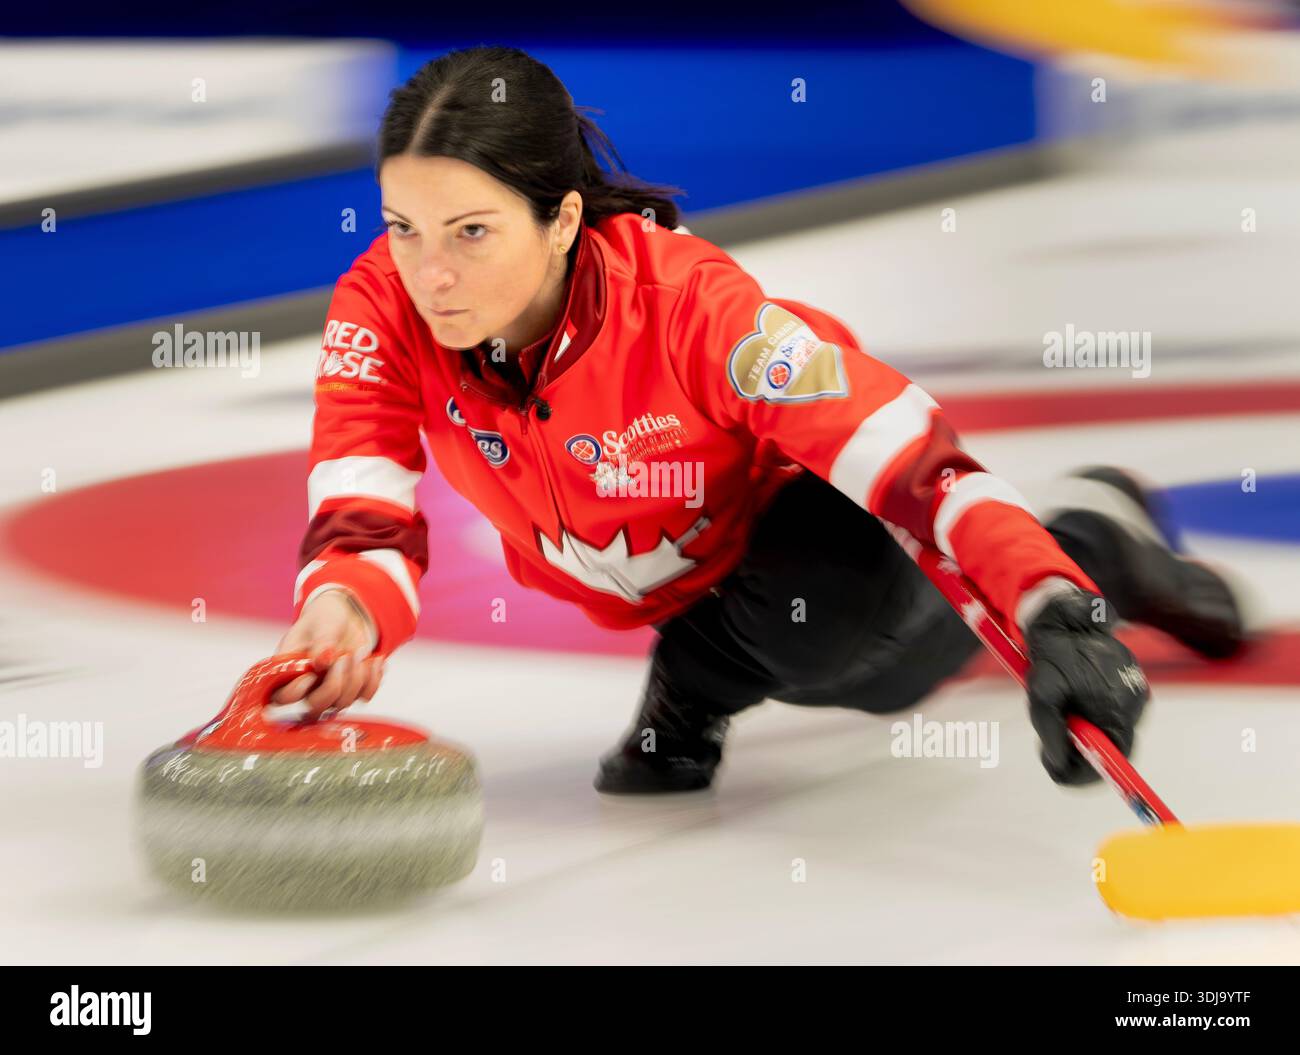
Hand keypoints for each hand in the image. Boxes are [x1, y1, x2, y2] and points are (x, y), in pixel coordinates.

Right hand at [270, 589, 384, 718]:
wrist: (346, 618)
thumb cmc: (324, 620)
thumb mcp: (320, 623)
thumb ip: (321, 641)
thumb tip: (322, 661)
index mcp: (288, 669)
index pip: (282, 697)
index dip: (296, 691)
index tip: (311, 673)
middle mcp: (306, 687)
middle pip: (315, 708)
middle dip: (334, 685)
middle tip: (345, 657)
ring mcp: (329, 692)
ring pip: (342, 703)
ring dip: (356, 677)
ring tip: (360, 651)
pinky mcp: (351, 691)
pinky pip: (365, 696)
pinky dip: (373, 678)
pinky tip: (373, 660)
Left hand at [1025, 588, 1149, 784]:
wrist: (1063, 618)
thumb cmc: (1051, 656)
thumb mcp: (1042, 694)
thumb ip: (1052, 730)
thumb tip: (1059, 763)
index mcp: (1120, 708)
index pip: (1115, 757)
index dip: (1087, 772)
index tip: (1059, 772)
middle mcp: (1135, 705)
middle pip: (1111, 749)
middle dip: (1078, 754)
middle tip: (1045, 748)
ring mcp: (1135, 696)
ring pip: (1106, 733)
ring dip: (1080, 734)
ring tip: (1056, 714)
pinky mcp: (1129, 688)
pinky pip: (1109, 716)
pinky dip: (1088, 718)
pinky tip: (1069, 702)